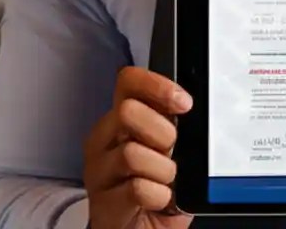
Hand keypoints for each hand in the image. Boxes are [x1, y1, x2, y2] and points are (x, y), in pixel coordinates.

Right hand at [84, 67, 194, 228]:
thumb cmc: (156, 190)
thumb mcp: (166, 150)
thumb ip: (170, 125)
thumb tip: (186, 106)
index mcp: (119, 121)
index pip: (128, 82)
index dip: (157, 86)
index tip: (183, 103)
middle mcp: (103, 141)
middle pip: (128, 112)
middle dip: (162, 133)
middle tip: (170, 153)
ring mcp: (99, 173)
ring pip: (132, 153)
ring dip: (162, 171)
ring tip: (164, 183)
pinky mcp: (104, 204)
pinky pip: (137, 188)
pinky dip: (158, 196)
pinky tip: (158, 200)